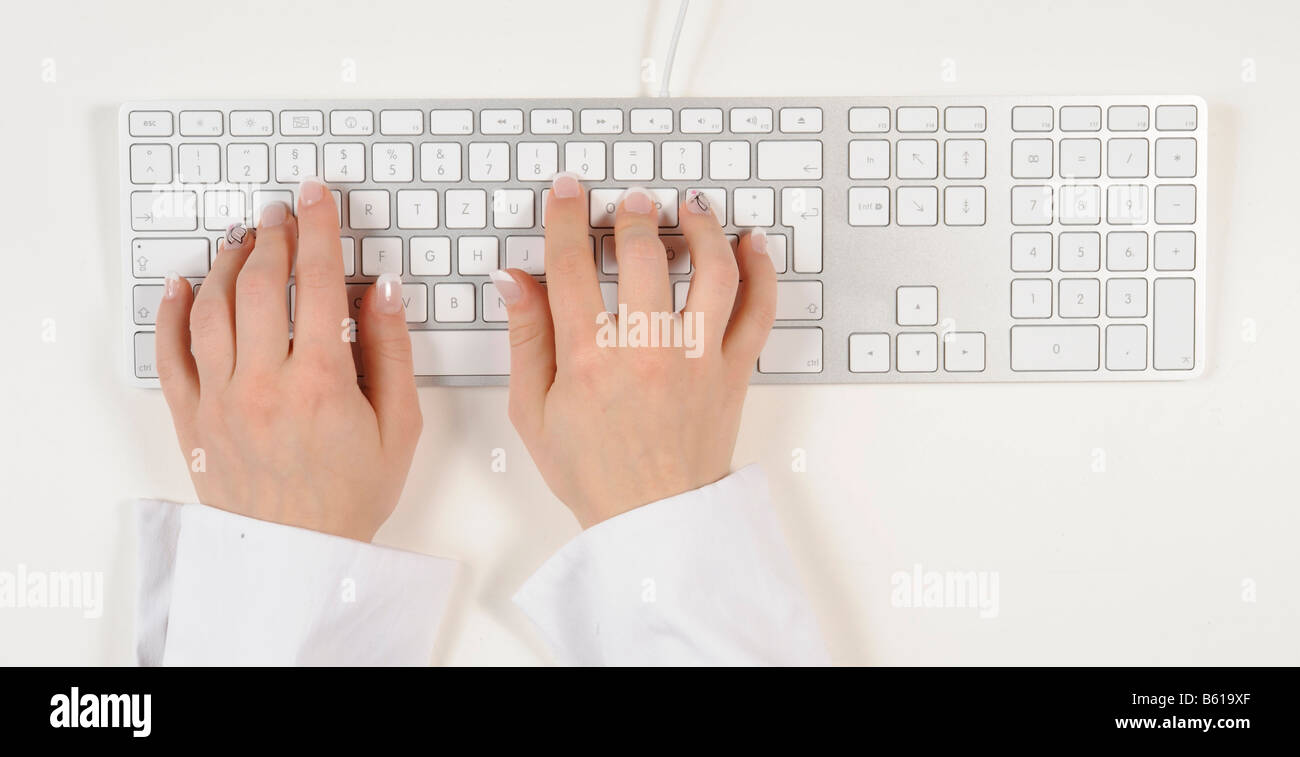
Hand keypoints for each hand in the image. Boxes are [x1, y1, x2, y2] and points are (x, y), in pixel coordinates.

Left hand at [154, 179, 421, 541]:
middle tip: (281, 213)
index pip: (319, 282)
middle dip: (272, 237)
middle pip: (260, 285)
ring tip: (244, 241)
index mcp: (322, 383)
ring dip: (228, 264)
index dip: (319, 230)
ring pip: (212, 309)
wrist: (301, 555)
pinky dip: (172, 313)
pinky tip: (183, 285)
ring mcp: (221, 401)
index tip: (316, 198)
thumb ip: (393, 352)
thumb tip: (383, 291)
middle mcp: (264, 385)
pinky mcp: (193, 420)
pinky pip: (170, 355)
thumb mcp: (400, 426)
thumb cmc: (353, 494)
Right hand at [493, 176, 776, 527]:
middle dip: (634, 214)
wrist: (652, 522)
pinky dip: (762, 271)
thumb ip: (526, 340)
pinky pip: (759, 311)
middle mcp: (647, 351)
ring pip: (711, 271)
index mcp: (590, 359)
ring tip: (691, 207)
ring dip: (702, 227)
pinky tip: (751, 244)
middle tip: (630, 201)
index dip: (566, 217)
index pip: (571, 265)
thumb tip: (514, 282)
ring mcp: (696, 359)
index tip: (568, 191)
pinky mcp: (733, 372)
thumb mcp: (534, 413)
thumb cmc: (593, 472)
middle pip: (644, 255)